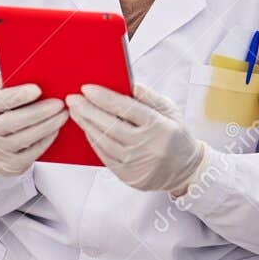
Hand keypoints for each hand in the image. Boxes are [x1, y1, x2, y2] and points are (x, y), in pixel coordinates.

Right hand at [0, 75, 67, 176]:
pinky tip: (56, 130)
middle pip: (15, 121)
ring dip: (48, 125)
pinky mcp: (12, 165)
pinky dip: (46, 140)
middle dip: (40, 112)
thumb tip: (9, 69)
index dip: (19, 95)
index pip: (0, 101)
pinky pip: (32, 153)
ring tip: (63, 115)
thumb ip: (2, 85)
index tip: (38, 89)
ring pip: (26, 138)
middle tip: (59, 103)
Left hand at [65, 84, 207, 194]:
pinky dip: (93, 141)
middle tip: (72, 99)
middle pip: (110, 125)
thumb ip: (149, 96)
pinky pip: (104, 157)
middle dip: (88, 110)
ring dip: (86, 125)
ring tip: (76, 112)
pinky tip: (87, 130)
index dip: (104, 97)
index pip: (126, 108)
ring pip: (104, 142)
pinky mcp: (129, 177)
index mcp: (159, 126)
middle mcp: (147, 146)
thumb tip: (127, 83)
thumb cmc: (175, 136)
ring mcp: (137, 164)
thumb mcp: (169, 111)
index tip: (86, 88)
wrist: (185, 170)